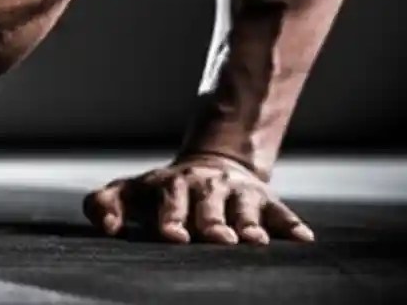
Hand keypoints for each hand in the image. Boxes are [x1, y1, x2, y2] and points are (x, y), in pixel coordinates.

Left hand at [82, 153, 313, 244]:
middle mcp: (206, 187)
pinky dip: (291, 225)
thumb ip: (104, 204)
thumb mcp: (130, 193)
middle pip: (209, 205)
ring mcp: (237, 193)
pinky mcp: (266, 200)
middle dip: (213, 221)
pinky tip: (302, 239)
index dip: (171, 217)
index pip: (169, 200)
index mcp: (171, 186)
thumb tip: (107, 228)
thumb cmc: (161, 194)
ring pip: (246, 208)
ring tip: (255, 240)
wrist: (208, 167)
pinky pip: (281, 212)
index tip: (172, 235)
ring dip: (250, 223)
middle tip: (218, 238)